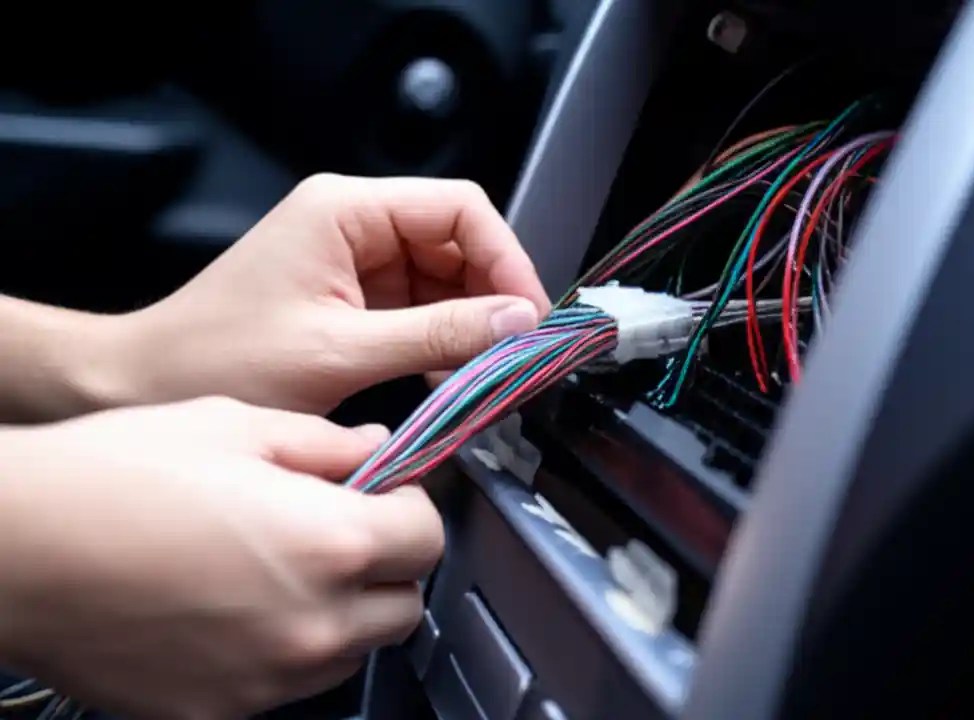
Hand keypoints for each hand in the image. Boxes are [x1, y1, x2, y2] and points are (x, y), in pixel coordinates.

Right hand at [0, 397, 441, 719]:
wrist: (12, 552)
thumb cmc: (111, 477)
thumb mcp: (234, 424)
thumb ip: (326, 444)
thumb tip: (377, 451)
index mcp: (330, 542)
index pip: (427, 536)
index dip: (409, 506)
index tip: (385, 493)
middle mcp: (312, 622)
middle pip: (403, 604)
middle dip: (386, 564)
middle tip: (340, 528)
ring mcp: (269, 678)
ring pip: (354, 650)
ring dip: (342, 611)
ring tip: (280, 567)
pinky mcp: (222, 711)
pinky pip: (290, 685)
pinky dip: (285, 650)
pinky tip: (236, 609)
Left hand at [97, 174, 550, 414]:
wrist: (147, 386)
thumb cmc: (220, 360)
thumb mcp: (342, 351)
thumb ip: (438, 335)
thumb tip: (518, 324)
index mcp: (346, 210)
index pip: (459, 208)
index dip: (506, 259)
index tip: (530, 315)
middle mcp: (354, 224)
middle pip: (458, 243)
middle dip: (494, 297)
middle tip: (521, 353)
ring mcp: (353, 261)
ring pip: (446, 281)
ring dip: (473, 325)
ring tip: (492, 373)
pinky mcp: (351, 298)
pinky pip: (420, 310)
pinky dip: (443, 342)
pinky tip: (452, 377)